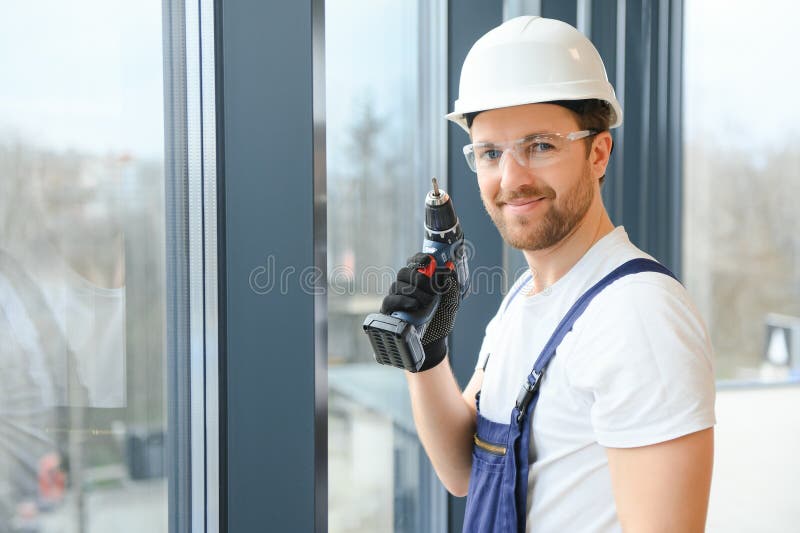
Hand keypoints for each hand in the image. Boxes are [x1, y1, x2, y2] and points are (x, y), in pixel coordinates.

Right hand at [381, 253, 460, 369]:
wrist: (434, 340)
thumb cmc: (441, 318)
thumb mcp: (451, 300)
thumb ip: (451, 284)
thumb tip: (450, 267)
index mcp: (419, 279)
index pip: (415, 261)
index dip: (420, 258)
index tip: (429, 260)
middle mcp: (406, 285)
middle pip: (404, 271)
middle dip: (420, 279)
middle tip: (434, 291)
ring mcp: (396, 297)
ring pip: (398, 284)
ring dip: (415, 292)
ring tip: (428, 304)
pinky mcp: (389, 311)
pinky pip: (390, 300)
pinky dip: (403, 300)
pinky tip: (415, 305)